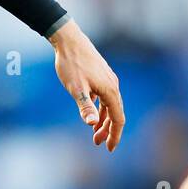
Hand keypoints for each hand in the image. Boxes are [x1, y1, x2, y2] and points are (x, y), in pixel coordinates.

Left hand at [50, 19, 123, 150]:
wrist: (68, 40)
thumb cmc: (71, 64)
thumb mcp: (75, 88)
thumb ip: (85, 106)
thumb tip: (92, 124)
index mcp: (110, 91)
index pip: (118, 119)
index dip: (115, 135)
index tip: (109, 148)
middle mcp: (113, 85)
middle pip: (115, 113)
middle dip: (107, 130)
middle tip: (97, 142)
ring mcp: (108, 79)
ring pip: (110, 104)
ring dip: (103, 119)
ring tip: (93, 130)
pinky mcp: (101, 75)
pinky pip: (104, 96)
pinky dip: (100, 107)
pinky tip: (92, 110)